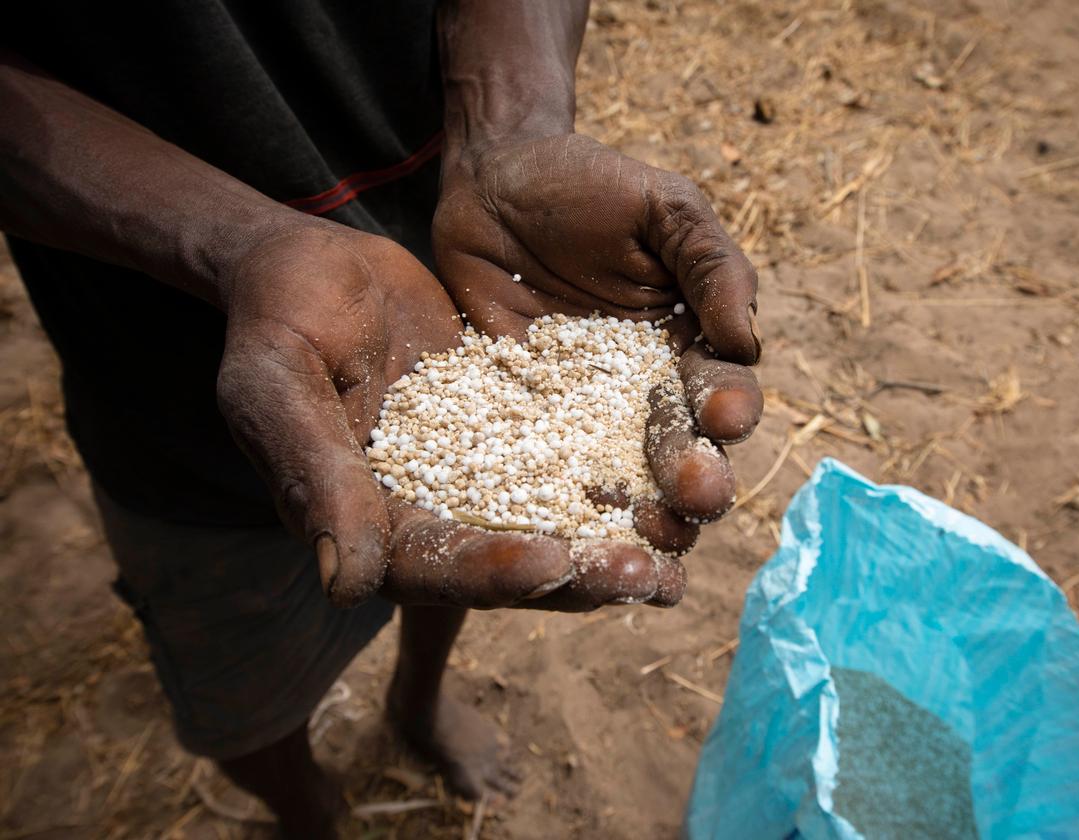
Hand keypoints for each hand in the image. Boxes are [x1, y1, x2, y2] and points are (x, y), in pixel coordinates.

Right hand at [216, 219, 684, 609]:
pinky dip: (618, 470)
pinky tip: (676, 469)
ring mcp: (478, 476)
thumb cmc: (274, 322)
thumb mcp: (277, 389)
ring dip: (617, 538)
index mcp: (369, 526)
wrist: (308, 267)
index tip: (554, 563)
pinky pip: (571, 458)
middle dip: (584, 573)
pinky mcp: (513, 431)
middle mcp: (432, 516)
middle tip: (654, 578)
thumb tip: (348, 585)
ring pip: (555, 519)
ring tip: (684, 548)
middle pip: (512, 562)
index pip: (435, 567)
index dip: (493, 571)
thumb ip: (314, 477)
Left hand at [433, 133, 763, 549]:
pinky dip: (554, 498)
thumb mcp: (662, 206)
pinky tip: (563, 526)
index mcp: (691, 344)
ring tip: (646, 535)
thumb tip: (747, 340)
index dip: (729, 407)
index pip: (721, 390)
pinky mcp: (523, 420)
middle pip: (680, 449)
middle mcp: (644, 390)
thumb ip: (710, 262)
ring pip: (620, 474)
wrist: (494, 181)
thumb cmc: (589, 184)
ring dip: (639, 509)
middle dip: (694, 476)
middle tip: (696, 498)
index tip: (726, 414)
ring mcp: (583, 412)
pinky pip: (541, 464)